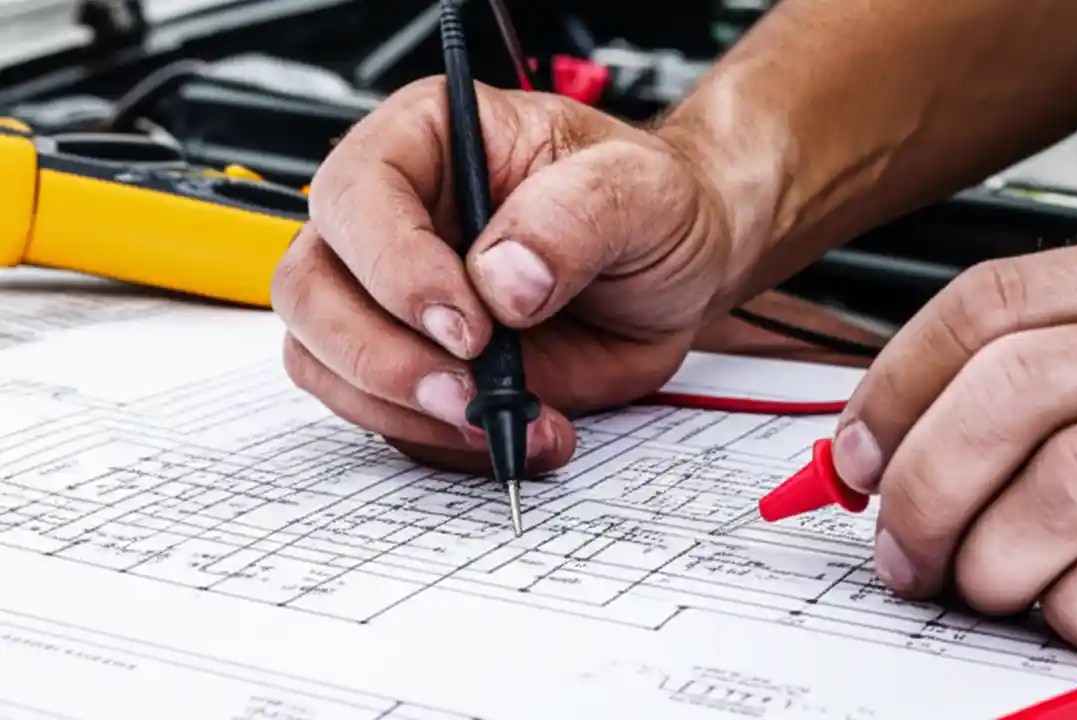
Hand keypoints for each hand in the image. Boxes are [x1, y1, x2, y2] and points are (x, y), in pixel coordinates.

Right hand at [270, 78, 734, 473]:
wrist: (674, 276)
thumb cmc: (647, 208)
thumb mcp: (639, 190)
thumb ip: (575, 217)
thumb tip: (502, 278)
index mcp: (430, 141)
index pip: (358, 194)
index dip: (395, 267)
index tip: (466, 326)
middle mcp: (392, 218)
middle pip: (311, 289)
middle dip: (381, 358)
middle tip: (467, 394)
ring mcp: (391, 299)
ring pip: (326, 361)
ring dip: (407, 412)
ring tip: (506, 421)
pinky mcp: (415, 365)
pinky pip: (383, 415)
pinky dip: (441, 442)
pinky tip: (514, 433)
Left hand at [830, 226, 1076, 654]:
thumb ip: (1053, 373)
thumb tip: (884, 439)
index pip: (994, 302)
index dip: (897, 385)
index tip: (857, 453)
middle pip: (1017, 389)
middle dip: (926, 481)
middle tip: (901, 543)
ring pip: (1074, 480)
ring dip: (994, 554)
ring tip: (986, 583)